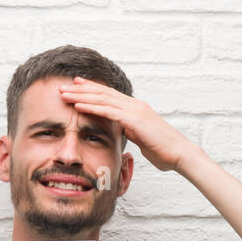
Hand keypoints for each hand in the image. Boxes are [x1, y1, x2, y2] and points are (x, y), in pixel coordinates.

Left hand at [57, 76, 201, 173]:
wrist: (179, 154)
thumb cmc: (162, 150)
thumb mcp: (141, 138)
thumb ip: (130, 131)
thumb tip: (122, 130)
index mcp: (135, 108)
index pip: (109, 95)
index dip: (91, 89)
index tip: (75, 86)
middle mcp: (134, 105)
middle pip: (102, 93)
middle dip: (81, 89)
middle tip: (62, 87)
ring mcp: (134, 110)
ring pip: (102, 99)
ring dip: (81, 96)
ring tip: (64, 95)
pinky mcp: (134, 120)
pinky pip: (108, 111)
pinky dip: (91, 107)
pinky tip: (78, 106)